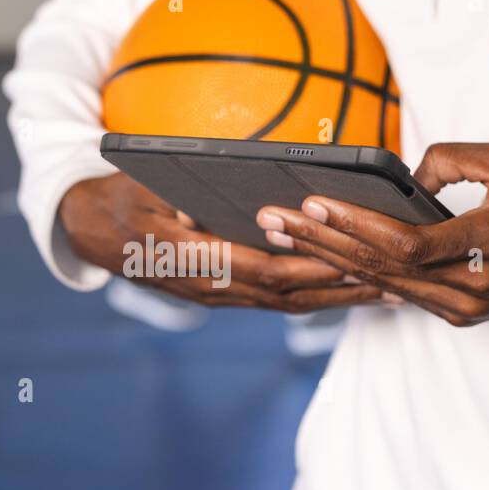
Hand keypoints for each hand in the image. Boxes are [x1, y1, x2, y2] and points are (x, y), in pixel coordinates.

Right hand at [59, 173, 383, 311]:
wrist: (92, 232)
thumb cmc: (125, 196)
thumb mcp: (153, 185)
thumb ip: (196, 194)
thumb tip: (250, 190)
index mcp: (189, 258)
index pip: (260, 269)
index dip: (307, 267)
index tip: (352, 259)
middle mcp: (208, 287)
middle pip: (286, 295)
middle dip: (343, 290)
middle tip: (396, 282)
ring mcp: (216, 297)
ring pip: (287, 304)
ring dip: (340, 299)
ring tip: (391, 291)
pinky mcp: (225, 296)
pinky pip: (276, 300)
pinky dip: (318, 296)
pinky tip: (352, 287)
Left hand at [255, 141, 488, 326]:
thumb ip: (453, 159)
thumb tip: (402, 177)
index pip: (408, 241)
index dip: (355, 225)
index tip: (314, 203)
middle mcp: (474, 285)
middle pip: (381, 266)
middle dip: (321, 241)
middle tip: (273, 220)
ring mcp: (464, 307)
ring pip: (383, 283)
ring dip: (329, 258)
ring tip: (284, 235)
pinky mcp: (458, 315)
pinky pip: (398, 292)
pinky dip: (359, 272)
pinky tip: (322, 257)